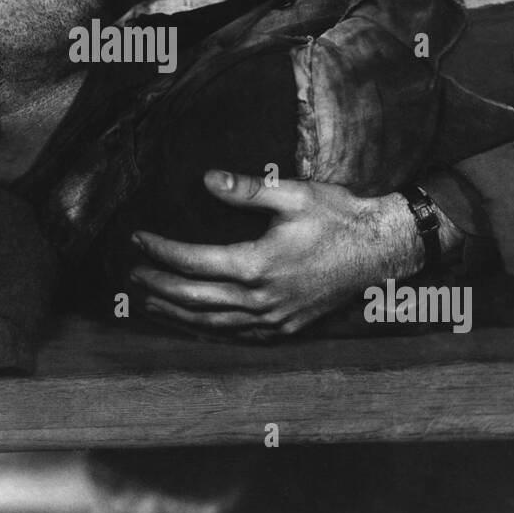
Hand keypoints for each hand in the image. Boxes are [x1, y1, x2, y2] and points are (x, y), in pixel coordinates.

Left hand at [129, 170, 422, 340]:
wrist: (383, 249)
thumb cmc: (340, 216)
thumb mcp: (293, 194)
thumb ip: (246, 190)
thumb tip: (207, 178)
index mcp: (259, 265)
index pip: (194, 262)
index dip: (161, 251)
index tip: (137, 238)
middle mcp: (262, 299)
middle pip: (194, 299)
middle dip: (157, 286)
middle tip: (131, 273)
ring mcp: (274, 319)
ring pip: (211, 323)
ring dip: (175, 314)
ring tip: (147, 302)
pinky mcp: (286, 327)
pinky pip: (236, 334)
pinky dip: (207, 328)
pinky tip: (192, 322)